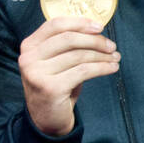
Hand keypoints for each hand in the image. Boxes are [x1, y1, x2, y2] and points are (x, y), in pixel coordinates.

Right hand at [18, 16, 119, 136]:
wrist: (47, 118)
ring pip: (78, 55)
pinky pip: (83, 71)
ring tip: (115, 58)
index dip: (79, 23)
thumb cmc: (55, 86)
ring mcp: (37, 73)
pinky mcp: (50, 87)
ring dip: (102, 56)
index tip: (99, 27)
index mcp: (29, 46)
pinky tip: (111, 68)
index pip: (55, 25)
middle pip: (68, 39)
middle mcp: (28, 58)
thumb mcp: (54, 62)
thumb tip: (95, 30)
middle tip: (111, 46)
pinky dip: (102, 68)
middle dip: (95, 41)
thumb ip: (66, 45)